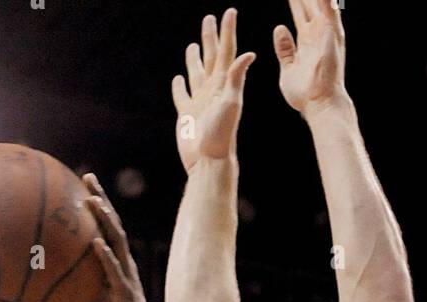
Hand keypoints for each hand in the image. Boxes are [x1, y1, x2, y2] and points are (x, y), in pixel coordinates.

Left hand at [83, 174, 158, 301]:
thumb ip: (82, 287)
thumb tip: (58, 280)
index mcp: (118, 265)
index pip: (107, 229)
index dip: (98, 208)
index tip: (83, 186)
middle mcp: (124, 265)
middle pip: (113, 225)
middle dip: (101, 200)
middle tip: (87, 178)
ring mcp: (126, 277)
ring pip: (117, 241)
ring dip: (105, 220)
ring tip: (92, 201)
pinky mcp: (125, 293)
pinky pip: (114, 270)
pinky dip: (105, 255)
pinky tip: (95, 241)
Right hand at [173, 9, 254, 173]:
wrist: (209, 162)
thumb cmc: (222, 135)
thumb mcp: (231, 103)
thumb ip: (237, 77)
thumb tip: (249, 53)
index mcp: (223, 84)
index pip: (226, 52)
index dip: (227, 31)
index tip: (229, 11)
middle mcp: (212, 90)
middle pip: (210, 57)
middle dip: (211, 37)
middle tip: (209, 18)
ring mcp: (199, 101)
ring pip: (196, 73)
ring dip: (195, 59)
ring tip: (193, 45)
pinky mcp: (187, 115)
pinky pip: (182, 95)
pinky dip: (179, 86)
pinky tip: (177, 79)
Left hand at [274, 0, 345, 116]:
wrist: (319, 106)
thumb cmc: (305, 94)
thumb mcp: (288, 69)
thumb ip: (285, 49)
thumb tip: (279, 28)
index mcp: (306, 40)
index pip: (299, 10)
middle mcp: (318, 33)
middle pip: (308, 2)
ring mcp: (325, 33)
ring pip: (320, 2)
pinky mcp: (331, 37)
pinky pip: (330, 13)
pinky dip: (327, 2)